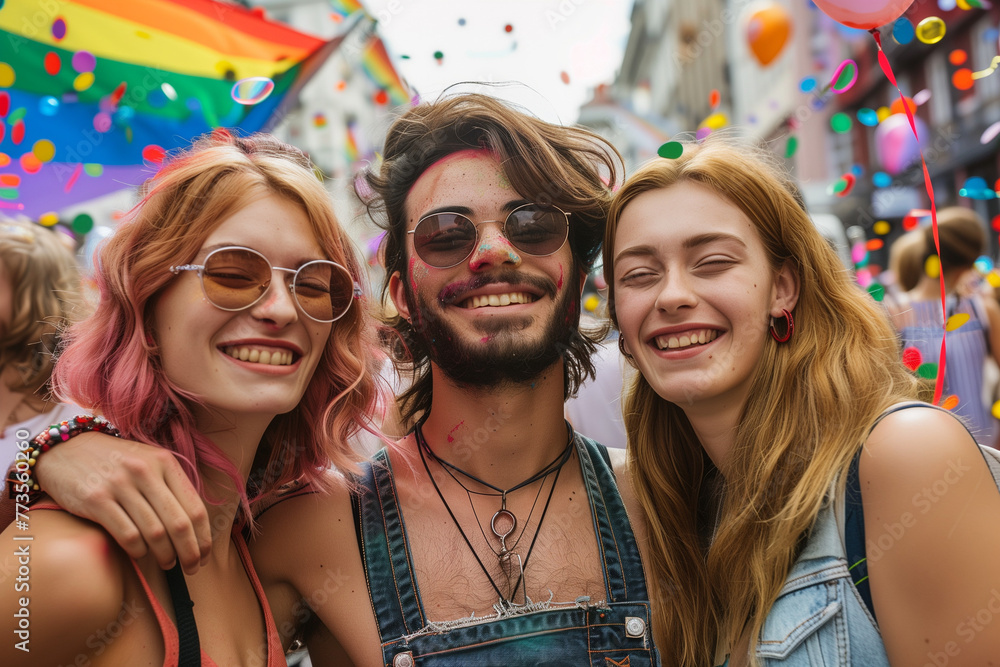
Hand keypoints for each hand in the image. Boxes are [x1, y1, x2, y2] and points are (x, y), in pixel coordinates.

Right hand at [34, 432, 211, 573]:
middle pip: (179, 524)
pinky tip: (140, 553)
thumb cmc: (114, 462)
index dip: (204, 537)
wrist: (65, 449)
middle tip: (191, 568)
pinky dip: (139, 551)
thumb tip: (196, 525)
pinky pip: (128, 535)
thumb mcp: (148, 461)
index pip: (195, 508)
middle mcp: (145, 472)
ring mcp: (120, 485)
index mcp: (165, 462)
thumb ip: (170, 485)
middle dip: (190, 552)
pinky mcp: (96, 500)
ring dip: (165, 555)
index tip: (205, 555)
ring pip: (155, 533)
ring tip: (167, 563)